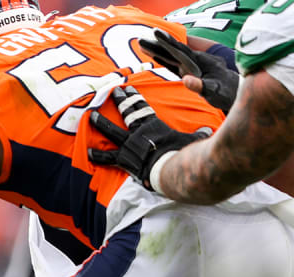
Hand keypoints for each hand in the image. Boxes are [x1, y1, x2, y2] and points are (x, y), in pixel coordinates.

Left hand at [87, 86, 210, 189]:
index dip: (134, 97)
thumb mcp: (192, 141)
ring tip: (90, 115)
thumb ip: (197, 135)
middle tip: (112, 91)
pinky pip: (107, 158)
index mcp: (154, 125)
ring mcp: (129, 145)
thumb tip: (206, 131)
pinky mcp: (124, 160)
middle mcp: (138, 132)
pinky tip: (87, 152)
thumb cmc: (182, 154)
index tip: (127, 88)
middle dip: (119, 101)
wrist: (170, 170)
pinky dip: (97, 155)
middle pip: (127, 112)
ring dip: (100, 122)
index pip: (142, 107)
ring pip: (111, 131)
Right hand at [139, 30, 236, 112]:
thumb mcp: (213, 90)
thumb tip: (185, 79)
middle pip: (173, 50)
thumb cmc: (224, 91)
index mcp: (199, 61)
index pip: (179, 50)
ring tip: (143, 44)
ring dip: (158, 49)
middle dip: (157, 44)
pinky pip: (174, 62)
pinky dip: (164, 58)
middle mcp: (194, 60)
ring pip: (172, 55)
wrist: (233, 90)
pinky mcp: (189, 70)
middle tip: (141, 39)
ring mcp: (191, 65)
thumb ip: (200, 86)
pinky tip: (156, 55)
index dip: (167, 42)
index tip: (156, 34)